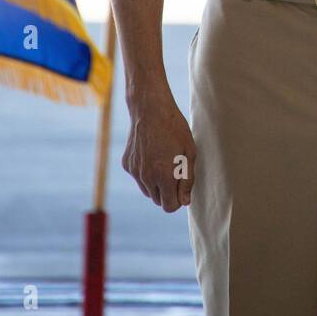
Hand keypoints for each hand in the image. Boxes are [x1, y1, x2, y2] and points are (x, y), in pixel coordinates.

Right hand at [122, 92, 196, 211]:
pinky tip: (152, 154)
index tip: (182, 188)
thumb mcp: (189, 152)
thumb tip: (184, 201)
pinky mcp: (127, 164)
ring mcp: (135, 171)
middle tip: (175, 172)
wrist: (150, 108)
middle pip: (158, 201)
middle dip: (167, 193)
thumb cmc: (174, 128)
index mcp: (164, 176)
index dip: (178, 200)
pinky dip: (145, 173)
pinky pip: (138, 178)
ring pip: (147, 191)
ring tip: (164, 162)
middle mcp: (146, 177)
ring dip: (156, 184)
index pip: (169, 207)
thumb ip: (187, 180)